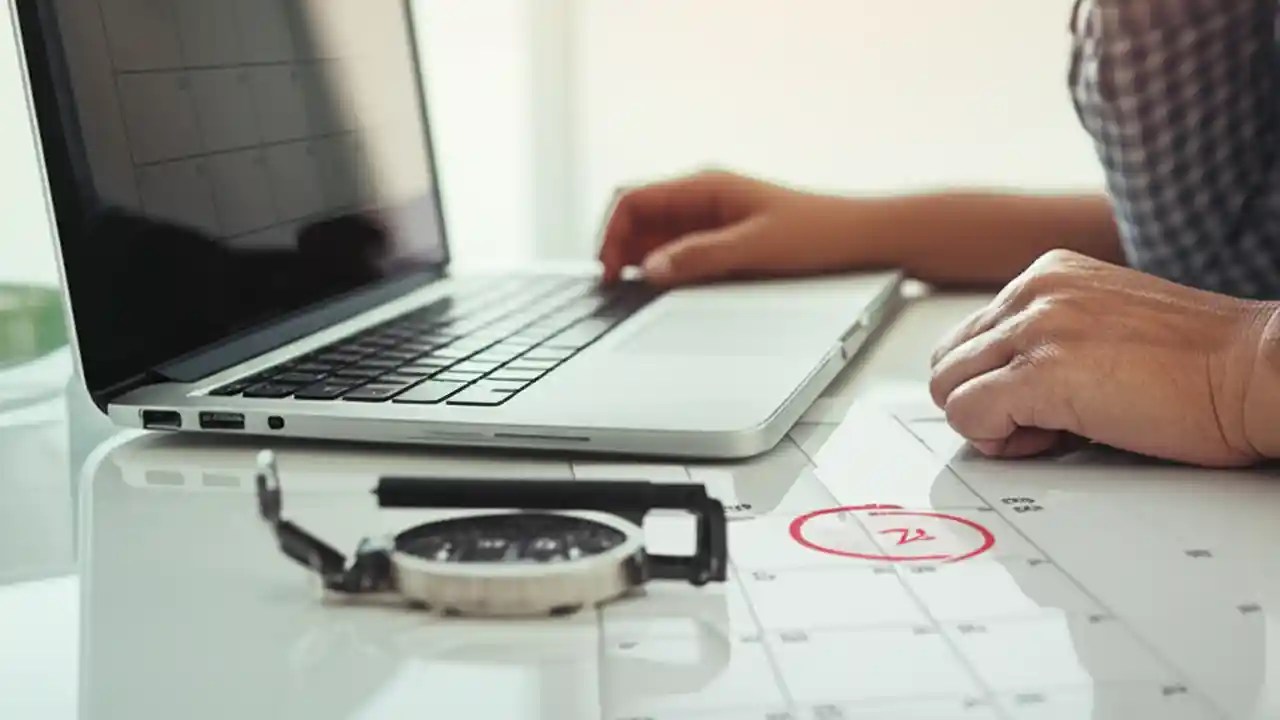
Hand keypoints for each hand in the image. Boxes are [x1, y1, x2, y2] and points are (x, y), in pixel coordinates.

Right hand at [598, 171, 861, 284]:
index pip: (634, 198)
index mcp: (705, 185)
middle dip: (621, 248)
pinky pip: (680, 249)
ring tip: (638, 292)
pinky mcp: (724, 239)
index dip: (612, 233)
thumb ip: (700, 256)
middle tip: (617, 286)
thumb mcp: (755, 248)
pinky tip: (668, 289)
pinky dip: (665, 267)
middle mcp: (704, 197)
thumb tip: (651, 267)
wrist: (862, 238)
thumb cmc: (819, 233)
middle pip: (639, 216)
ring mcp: (712, 218)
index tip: (609, 270)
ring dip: (642, 259)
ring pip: (656, 235)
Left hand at [929, 249, 1277, 466]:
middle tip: (1038, 424)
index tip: (1040, 400)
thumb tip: (1003, 385)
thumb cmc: (1199, 364)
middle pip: (949, 361)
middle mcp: (1034, 292)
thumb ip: (1050, 340)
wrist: (1255, 372)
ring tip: (1048, 431)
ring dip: (988, 422)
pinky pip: (967, 415)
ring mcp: (1035, 328)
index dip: (997, 380)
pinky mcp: (1040, 373)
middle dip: (982, 401)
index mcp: (1047, 275)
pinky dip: (999, 441)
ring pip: (947, 388)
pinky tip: (1051, 440)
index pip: (971, 336)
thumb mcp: (1105, 327)